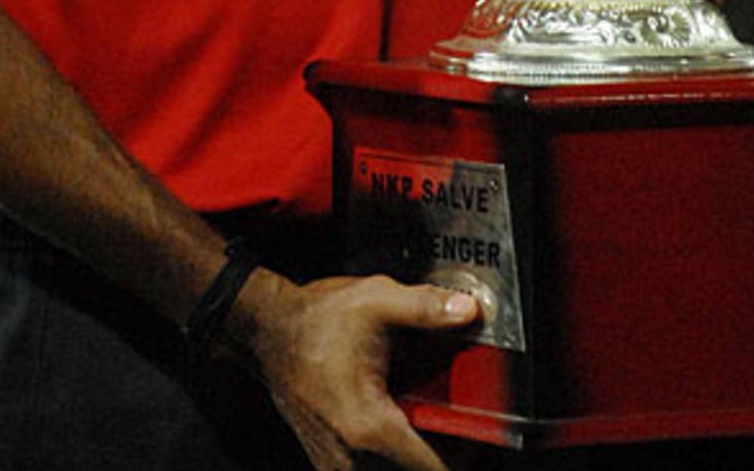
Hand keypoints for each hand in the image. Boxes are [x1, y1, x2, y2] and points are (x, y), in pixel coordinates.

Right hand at [236, 269, 488, 470]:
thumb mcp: (376, 300)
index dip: (469, 455)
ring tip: (433, 420)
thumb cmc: (317, 320)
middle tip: (463, 423)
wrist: (269, 332)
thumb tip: (468, 311)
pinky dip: (398, 452)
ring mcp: (340, 466)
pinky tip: (403, 420)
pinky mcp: (333, 463)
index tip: (484, 434)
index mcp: (370, 427)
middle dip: (447, 450)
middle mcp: (353, 459)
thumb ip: (425, 308)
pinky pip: (377, 468)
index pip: (435, 470)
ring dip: (420, 452)